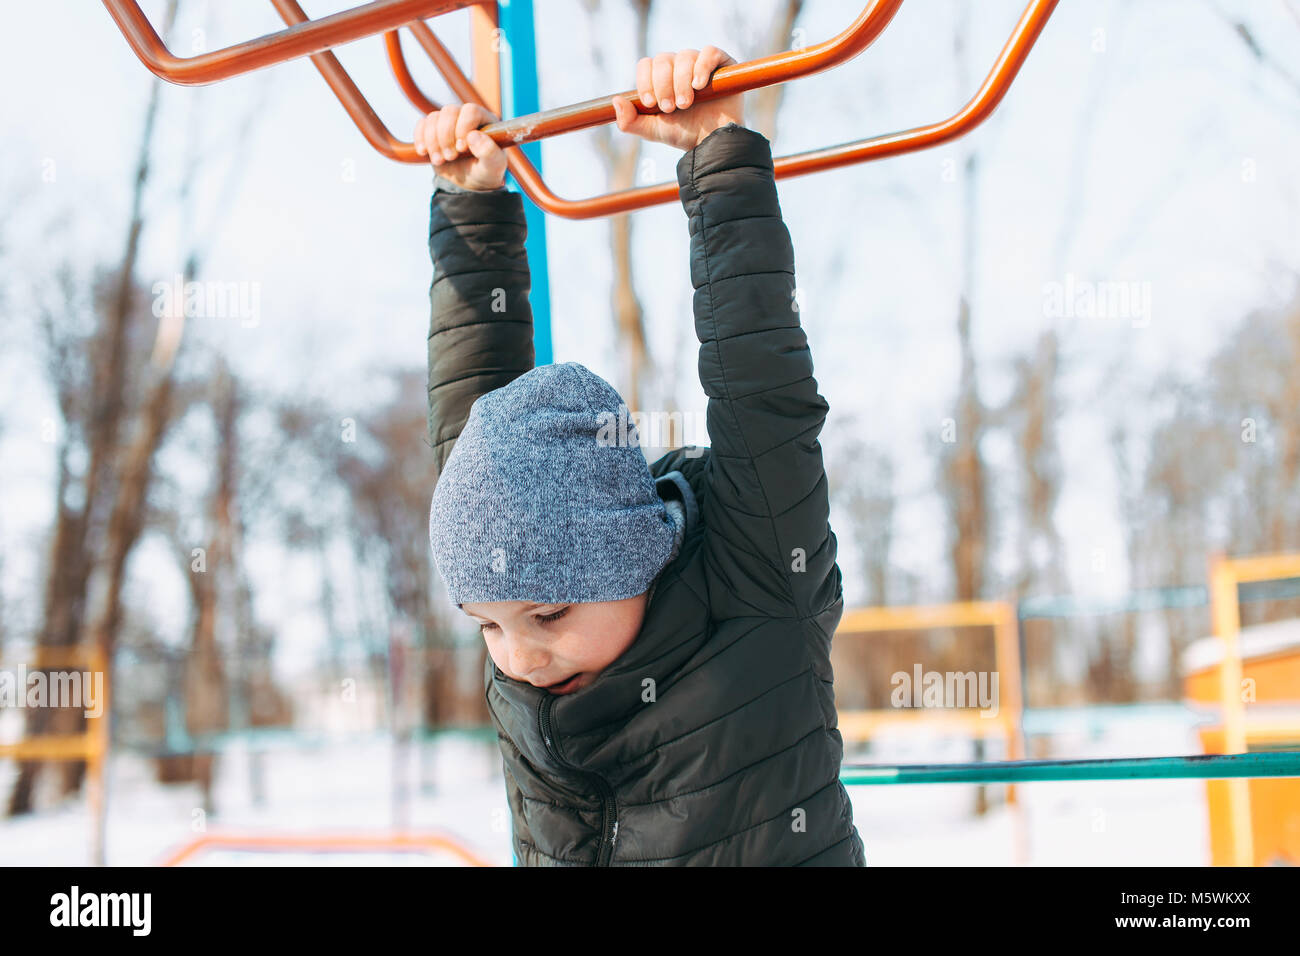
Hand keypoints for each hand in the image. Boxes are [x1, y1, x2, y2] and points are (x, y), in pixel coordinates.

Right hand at [414, 103, 507, 190]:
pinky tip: (424, 152)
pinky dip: (420, 138)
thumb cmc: (485, 171)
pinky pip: (422, 124)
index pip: (471, 111)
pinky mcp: (433, 129)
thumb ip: (489, 152)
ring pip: (434, 118)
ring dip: (433, 141)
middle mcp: (466, 116)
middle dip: (446, 136)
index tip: (461, 148)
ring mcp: (448, 121)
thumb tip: (473, 136)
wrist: (470, 182)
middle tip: (450, 157)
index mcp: (485, 120)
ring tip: (439, 160)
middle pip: (449, 111)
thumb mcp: (493, 167)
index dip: (463, 127)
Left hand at [611, 46, 744, 150]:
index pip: (647, 64)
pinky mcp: (723, 65)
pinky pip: (709, 52)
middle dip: (663, 85)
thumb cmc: (684, 134)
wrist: (712, 144)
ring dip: (681, 82)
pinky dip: (702, 67)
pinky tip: (699, 85)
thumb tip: (615, 100)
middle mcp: (680, 67)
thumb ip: (630, 121)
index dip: (645, 81)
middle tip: (670, 108)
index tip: (650, 103)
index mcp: (662, 78)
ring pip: (684, 56)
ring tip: (685, 104)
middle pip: (663, 59)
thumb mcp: (652, 130)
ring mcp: (701, 64)